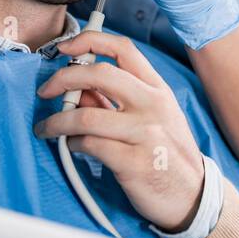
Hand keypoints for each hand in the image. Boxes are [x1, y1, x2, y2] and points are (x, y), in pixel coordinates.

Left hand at [34, 31, 205, 232]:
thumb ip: (115, 100)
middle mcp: (153, 105)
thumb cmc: (167, 153)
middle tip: (45, 91)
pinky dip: (71, 144)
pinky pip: (89, 145)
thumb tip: (76, 89)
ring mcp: (144, 133)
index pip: (123, 49)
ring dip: (57, 121)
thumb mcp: (151, 118)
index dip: (89, 41)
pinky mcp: (133, 162)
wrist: (193, 196)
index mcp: (157, 89)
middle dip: (63, 79)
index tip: (65, 48)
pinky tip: (70, 147)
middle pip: (100, 74)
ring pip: (86, 115)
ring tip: (46, 128)